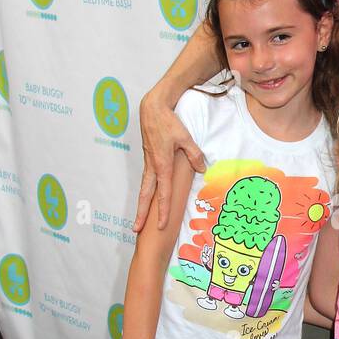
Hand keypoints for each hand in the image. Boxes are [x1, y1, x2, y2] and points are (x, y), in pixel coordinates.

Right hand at [133, 88, 205, 232]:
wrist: (152, 109)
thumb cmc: (169, 122)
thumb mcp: (186, 137)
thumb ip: (194, 154)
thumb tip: (202, 168)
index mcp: (161, 165)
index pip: (163, 194)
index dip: (162, 211)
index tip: (161, 225)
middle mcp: (152, 167)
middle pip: (145, 196)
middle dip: (141, 213)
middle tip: (136, 229)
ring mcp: (148, 163)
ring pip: (144, 188)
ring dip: (141, 204)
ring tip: (139, 218)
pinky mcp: (148, 158)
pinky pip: (147, 179)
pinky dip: (146, 191)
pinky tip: (150, 196)